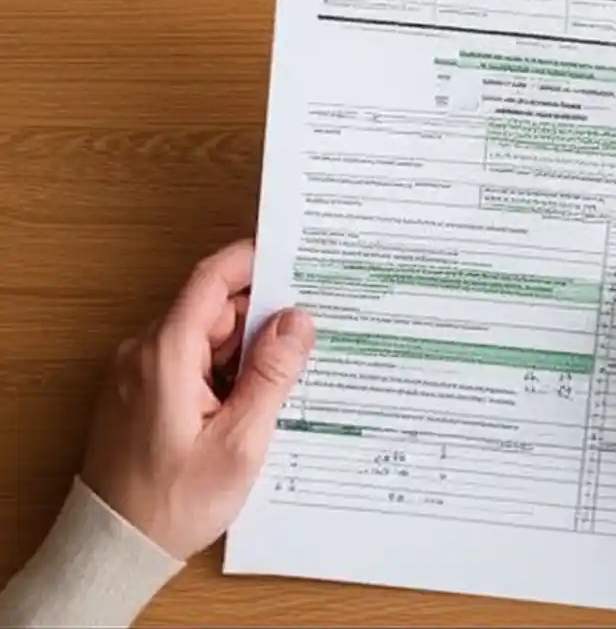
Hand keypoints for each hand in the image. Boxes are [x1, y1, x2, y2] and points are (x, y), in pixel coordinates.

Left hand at [81, 240, 314, 559]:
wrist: (116, 546)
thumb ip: (272, 374)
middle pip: (214, 309)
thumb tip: (298, 320)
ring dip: (247, 350)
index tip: (295, 256)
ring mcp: (141, 373)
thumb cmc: (174, 501)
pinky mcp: (142, 394)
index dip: (254, 262)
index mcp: (167, 354)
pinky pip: (191, 363)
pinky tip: (256, 399)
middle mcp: (146, 353)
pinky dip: (226, 371)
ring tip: (292, 376)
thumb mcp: (241, 440)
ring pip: (205, 338)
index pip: (212, 280)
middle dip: (264, 317)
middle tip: (313, 331)